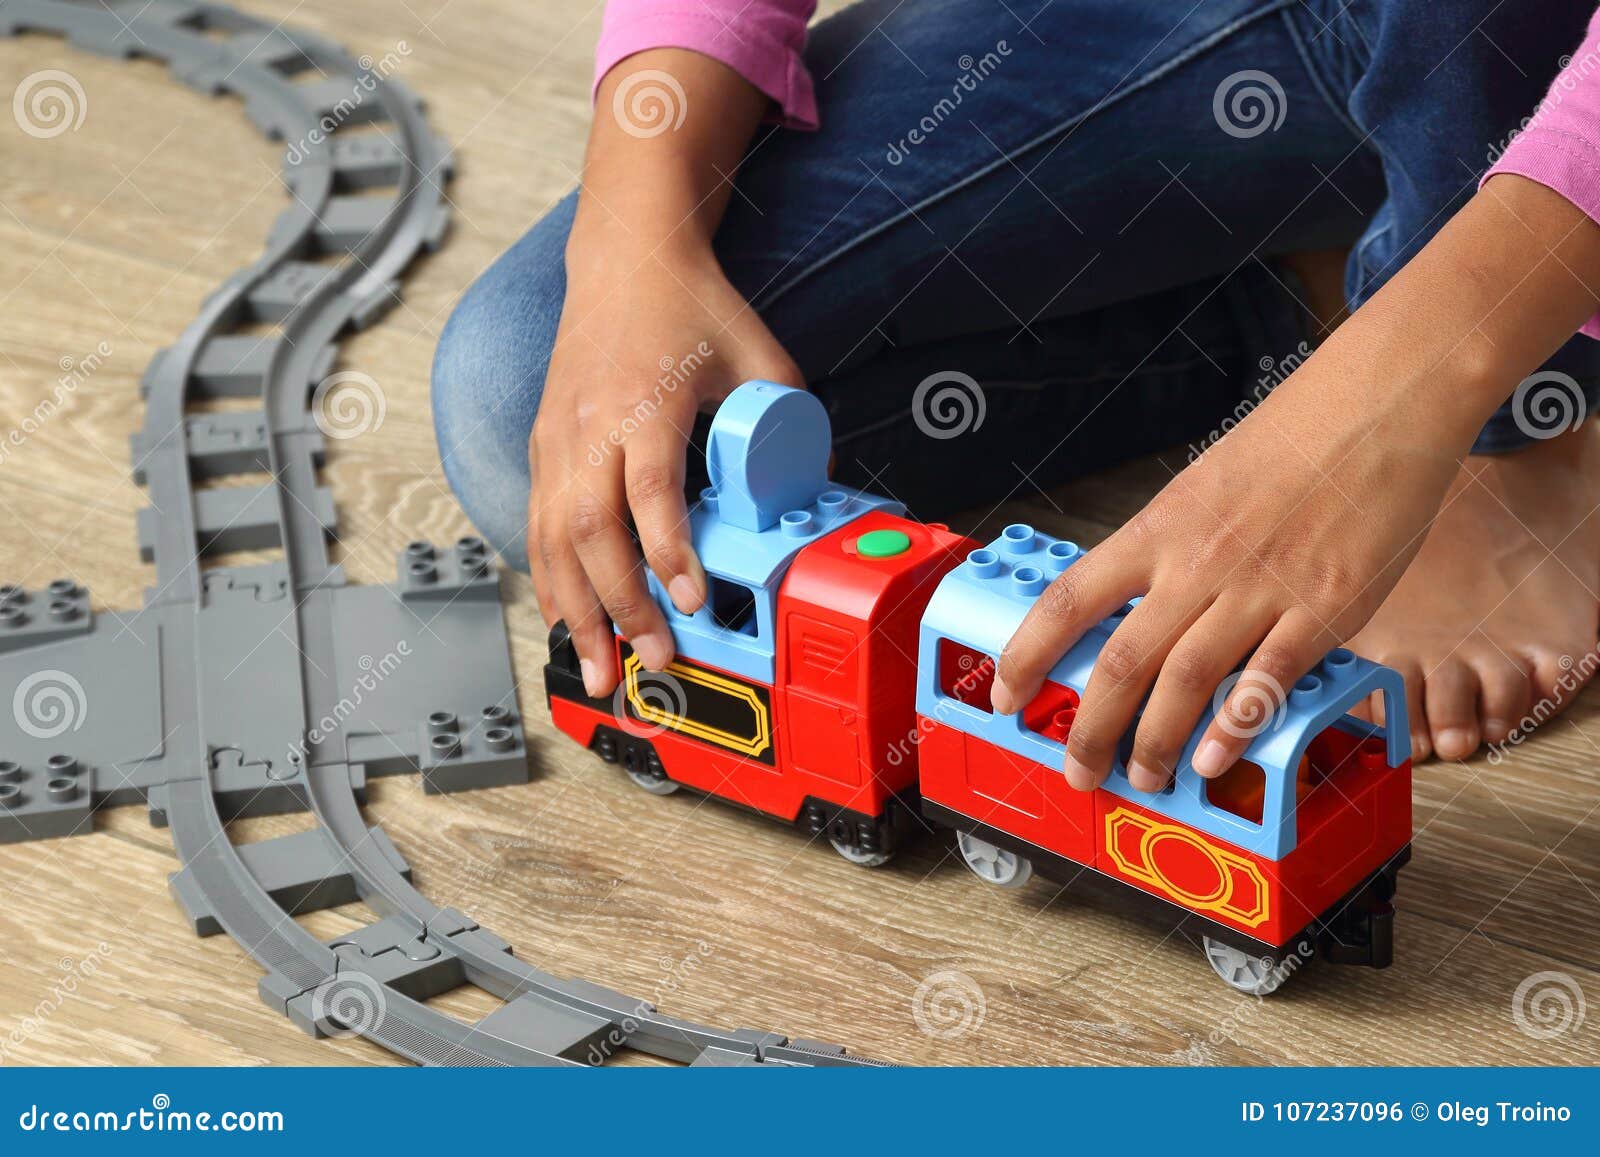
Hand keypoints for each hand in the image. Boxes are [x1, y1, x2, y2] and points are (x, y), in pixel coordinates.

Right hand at [530, 233, 800, 697]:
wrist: (624, 256)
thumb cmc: (689, 305)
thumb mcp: (756, 354)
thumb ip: (785, 420)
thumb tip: (811, 485)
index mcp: (644, 401)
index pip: (650, 489)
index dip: (668, 550)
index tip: (691, 600)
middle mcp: (589, 424)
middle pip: (590, 529)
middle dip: (620, 604)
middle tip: (652, 657)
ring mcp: (557, 437)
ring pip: (552, 539)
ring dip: (575, 611)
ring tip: (598, 666)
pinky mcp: (542, 446)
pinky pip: (537, 526)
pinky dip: (549, 580)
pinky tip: (566, 621)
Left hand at [990, 171, 1599, 791]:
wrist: (1377, 405)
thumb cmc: (1291, 440)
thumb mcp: (1201, 488)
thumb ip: (1169, 550)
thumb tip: (1137, 602)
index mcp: (1159, 530)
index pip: (1069, 601)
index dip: (1026, 655)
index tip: (1003, 693)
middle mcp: (1196, 564)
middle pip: (1120, 662)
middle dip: (1089, 728)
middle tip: (1078, 769)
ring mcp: (1258, 589)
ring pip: (1184, 682)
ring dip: (1155, 742)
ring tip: (1143, 777)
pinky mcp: (1323, 609)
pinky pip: (1266, 681)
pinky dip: (1234, 728)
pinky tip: (1213, 760)